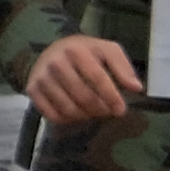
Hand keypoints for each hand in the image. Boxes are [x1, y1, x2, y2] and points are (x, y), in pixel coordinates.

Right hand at [26, 35, 141, 125]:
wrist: (51, 51)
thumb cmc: (85, 53)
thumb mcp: (107, 50)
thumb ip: (123, 67)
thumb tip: (136, 88)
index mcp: (77, 50)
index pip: (97, 78)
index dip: (111, 97)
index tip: (121, 111)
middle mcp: (56, 63)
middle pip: (83, 97)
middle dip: (100, 109)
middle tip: (107, 112)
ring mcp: (42, 77)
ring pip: (68, 109)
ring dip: (85, 116)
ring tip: (93, 112)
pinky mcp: (32, 90)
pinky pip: (52, 115)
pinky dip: (68, 120)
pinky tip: (76, 113)